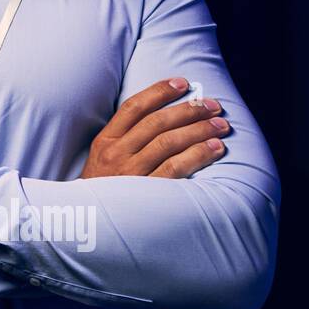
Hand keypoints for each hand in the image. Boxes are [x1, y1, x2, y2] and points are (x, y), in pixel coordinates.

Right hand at [79, 78, 230, 178]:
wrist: (88, 225)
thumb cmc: (102, 190)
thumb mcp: (101, 160)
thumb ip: (125, 140)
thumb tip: (164, 117)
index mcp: (104, 141)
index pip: (134, 107)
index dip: (159, 91)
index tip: (183, 83)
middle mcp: (116, 154)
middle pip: (156, 122)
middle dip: (188, 109)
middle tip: (212, 105)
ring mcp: (130, 173)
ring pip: (169, 142)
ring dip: (198, 130)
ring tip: (220, 125)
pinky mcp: (146, 193)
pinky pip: (175, 168)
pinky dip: (197, 155)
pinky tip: (214, 149)